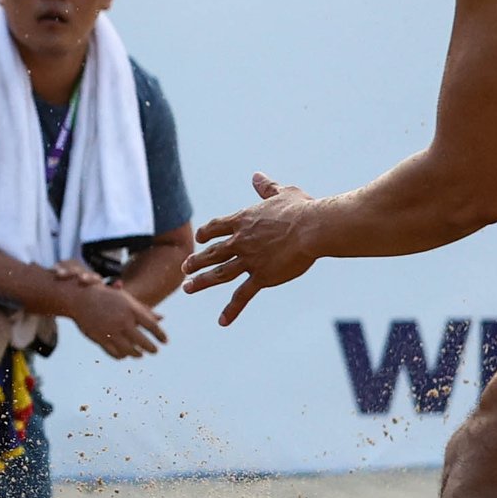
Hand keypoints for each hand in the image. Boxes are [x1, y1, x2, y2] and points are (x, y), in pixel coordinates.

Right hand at [58, 275, 167, 359]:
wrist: (80, 298)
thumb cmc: (107, 297)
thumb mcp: (126, 300)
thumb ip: (145, 310)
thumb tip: (163, 318)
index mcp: (131, 309)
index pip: (152, 326)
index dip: (160, 335)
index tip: (165, 341)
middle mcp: (122, 321)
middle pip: (143, 341)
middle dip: (151, 348)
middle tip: (155, 351)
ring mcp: (111, 331)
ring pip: (130, 350)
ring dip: (137, 354)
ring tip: (140, 354)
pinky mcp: (100, 339)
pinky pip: (115, 353)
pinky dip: (121, 355)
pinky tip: (125, 354)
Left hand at [185, 173, 327, 324]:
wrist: (312, 228)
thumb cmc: (302, 209)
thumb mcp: (282, 193)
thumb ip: (266, 187)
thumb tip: (257, 176)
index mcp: (243, 220)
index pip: (217, 227)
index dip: (207, 233)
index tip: (200, 239)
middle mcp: (240, 240)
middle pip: (212, 252)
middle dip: (196, 261)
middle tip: (184, 268)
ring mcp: (249, 260)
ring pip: (219, 273)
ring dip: (202, 281)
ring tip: (188, 288)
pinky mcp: (261, 276)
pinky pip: (242, 296)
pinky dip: (232, 309)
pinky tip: (222, 321)